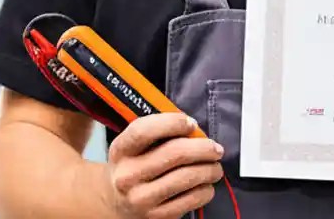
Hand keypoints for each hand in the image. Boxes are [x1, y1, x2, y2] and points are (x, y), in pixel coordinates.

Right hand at [102, 113, 224, 218]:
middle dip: (203, 148)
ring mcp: (141, 199)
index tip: (192, 123)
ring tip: (215, 167)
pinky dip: (206, 190)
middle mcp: (127, 175)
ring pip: (187, 177)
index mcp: (121, 151)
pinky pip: (192, 199)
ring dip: (210, 169)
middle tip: (216, 149)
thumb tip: (194, 129)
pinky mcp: (157, 216)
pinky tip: (206, 185)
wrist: (117, 203)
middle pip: (175, 154)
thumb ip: (158, 133)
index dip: (172, 123)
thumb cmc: (134, 166)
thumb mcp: (133, 147)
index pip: (143, 131)